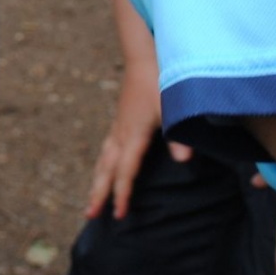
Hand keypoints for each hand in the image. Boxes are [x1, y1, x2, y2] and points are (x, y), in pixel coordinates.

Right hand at [86, 62, 193, 219]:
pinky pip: (107, 150)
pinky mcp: (120, 122)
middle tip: (90, 215)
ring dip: (97, 181)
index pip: (125, 170)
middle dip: (98, 193)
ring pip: (103, 160)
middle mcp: (121, 133)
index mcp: (133, 134)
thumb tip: (185, 160)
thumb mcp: (173, 108)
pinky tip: (104, 170)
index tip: (119, 214)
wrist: (144, 59)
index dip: (122, 194)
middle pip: (105, 169)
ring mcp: (118, 127)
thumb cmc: (160, 82)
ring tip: (91, 201)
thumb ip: (179, 136)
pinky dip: (103, 166)